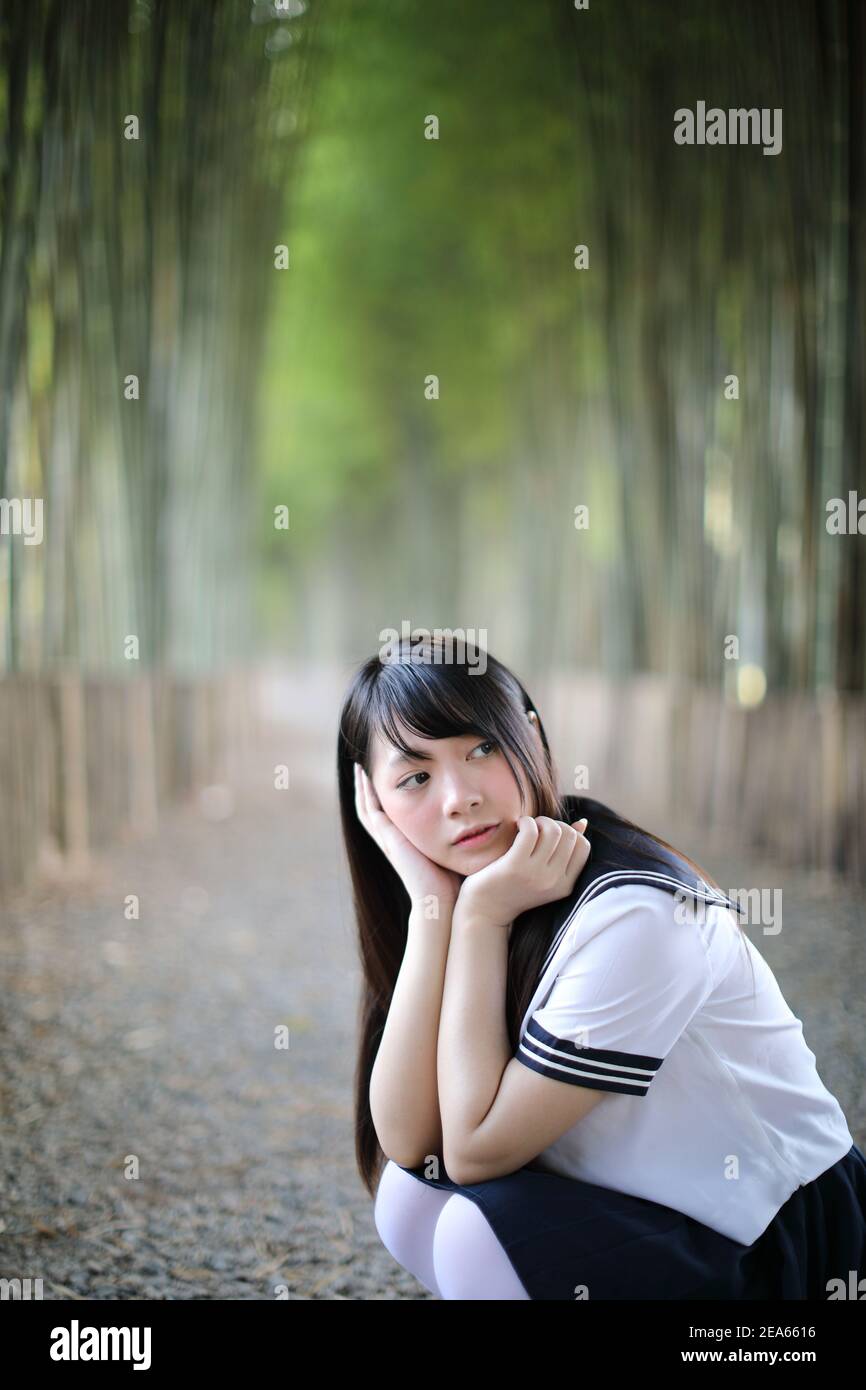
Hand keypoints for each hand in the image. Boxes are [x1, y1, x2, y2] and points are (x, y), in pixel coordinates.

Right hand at [353, 763, 463, 914]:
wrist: (440, 900)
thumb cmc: (451, 882)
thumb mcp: (450, 852)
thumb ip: (455, 838)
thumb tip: (475, 822)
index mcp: (403, 843)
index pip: (387, 815)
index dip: (382, 797)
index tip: (384, 776)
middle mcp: (390, 841)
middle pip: (370, 810)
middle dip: (366, 788)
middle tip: (363, 766)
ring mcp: (386, 839)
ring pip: (366, 808)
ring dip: (362, 787)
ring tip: (359, 767)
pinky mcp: (388, 838)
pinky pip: (370, 811)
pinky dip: (366, 794)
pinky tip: (366, 777)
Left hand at [454, 815, 589, 929]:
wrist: (484, 910)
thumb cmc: (514, 887)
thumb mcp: (545, 874)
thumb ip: (564, 851)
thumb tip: (583, 822)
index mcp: (565, 885)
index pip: (583, 845)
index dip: (569, 832)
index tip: (550, 835)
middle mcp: (554, 881)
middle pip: (569, 835)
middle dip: (554, 824)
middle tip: (537, 829)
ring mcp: (535, 875)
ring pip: (553, 830)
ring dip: (540, 820)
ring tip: (527, 827)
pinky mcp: (515, 867)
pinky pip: (530, 831)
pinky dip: (526, 822)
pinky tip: (517, 826)